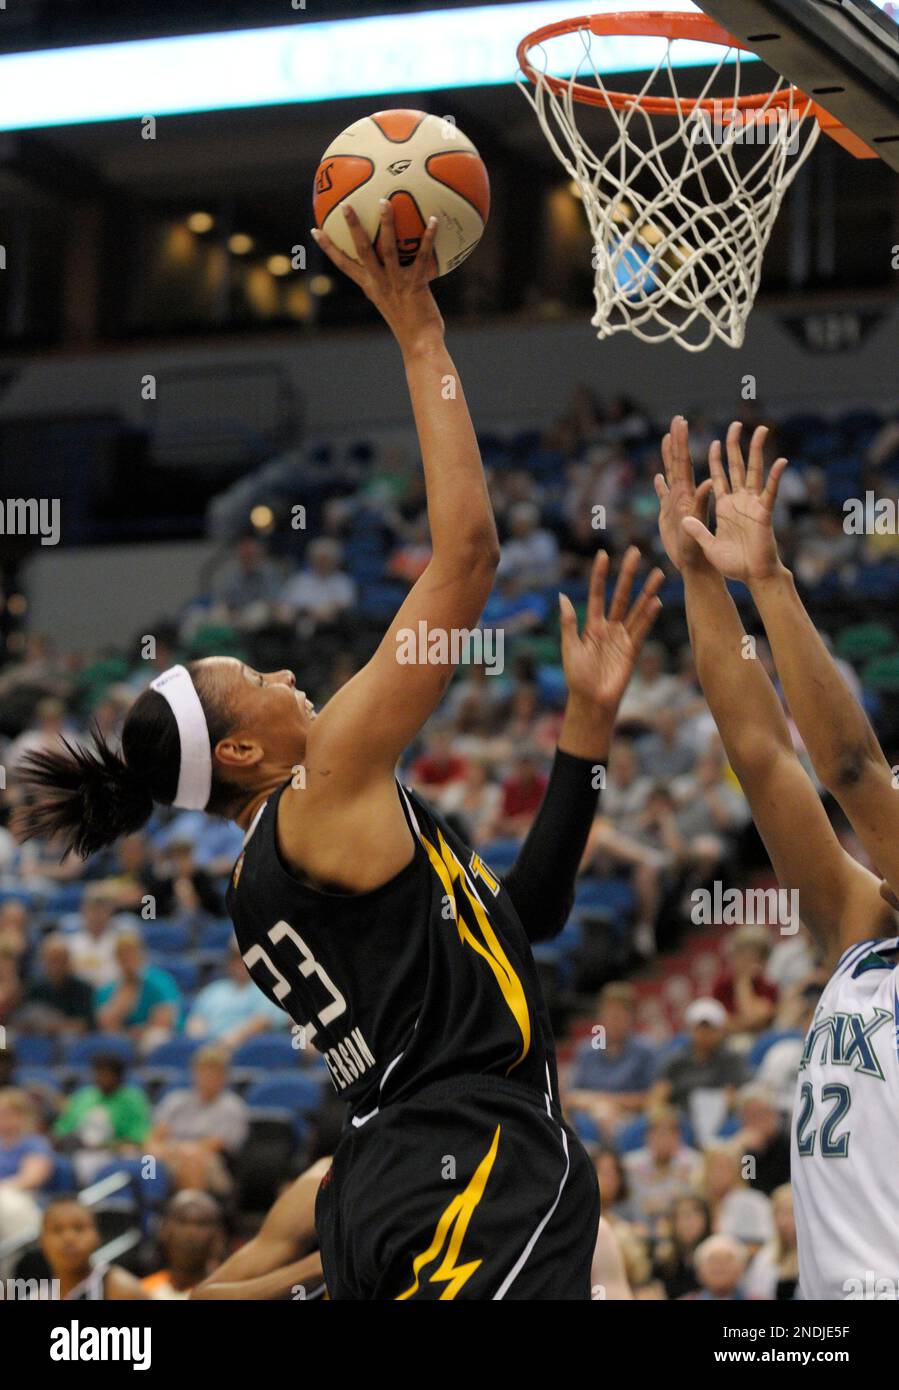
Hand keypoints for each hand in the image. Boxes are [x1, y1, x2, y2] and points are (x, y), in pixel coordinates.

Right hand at [311, 201, 443, 353]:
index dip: (328, 247)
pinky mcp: (416, 284)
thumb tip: (399, 268)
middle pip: (360, 250)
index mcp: (370, 287)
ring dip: (386, 224)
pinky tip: (434, 220)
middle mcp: (379, 283)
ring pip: (387, 249)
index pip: (343, 264)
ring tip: (384, 201)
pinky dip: (428, 238)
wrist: (420, 345)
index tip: (316, 230)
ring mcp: (396, 283)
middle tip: (345, 204)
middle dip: (352, 227)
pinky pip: (422, 256)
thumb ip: (392, 285)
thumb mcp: (394, 304)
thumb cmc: (411, 327)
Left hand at [559, 547, 663, 715]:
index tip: (603, 555)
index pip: (597, 594)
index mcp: (591, 625)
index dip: (600, 575)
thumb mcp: (569, 647)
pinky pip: (642, 629)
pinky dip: (648, 616)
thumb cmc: (577, 677)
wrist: (591, 701)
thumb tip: (562, 596)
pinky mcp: (632, 650)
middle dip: (627, 574)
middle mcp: (609, 627)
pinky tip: (656, 601)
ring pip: (635, 609)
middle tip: (634, 552)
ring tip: (657, 573)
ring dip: (646, 591)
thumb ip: (568, 623)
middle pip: (620, 595)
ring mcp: (623, 637)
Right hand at [654, 416, 715, 571]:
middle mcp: (683, 496)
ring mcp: (676, 504)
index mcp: (689, 496)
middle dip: (678, 441)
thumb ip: (703, 504)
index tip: (681, 422)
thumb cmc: (702, 552)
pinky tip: (658, 476)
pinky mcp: (670, 516)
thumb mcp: (703, 526)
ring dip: (669, 456)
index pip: (685, 464)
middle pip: (679, 463)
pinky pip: (664, 495)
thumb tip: (709, 481)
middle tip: (677, 419)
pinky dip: (660, 484)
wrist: (698, 567)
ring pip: (672, 475)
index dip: (682, 443)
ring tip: (667, 438)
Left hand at [681, 422, 788, 583]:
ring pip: (755, 471)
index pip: (718, 477)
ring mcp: (752, 504)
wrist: (753, 576)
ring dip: (757, 450)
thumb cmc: (733, 564)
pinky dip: (775, 477)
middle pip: (736, 467)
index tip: (713, 442)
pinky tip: (780, 461)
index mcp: (724, 506)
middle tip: (735, 424)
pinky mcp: (763, 513)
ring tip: (761, 430)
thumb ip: (698, 531)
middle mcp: (739, 501)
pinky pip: (770, 492)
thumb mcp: (708, 546)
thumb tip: (683, 519)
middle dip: (735, 446)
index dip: (714, 460)